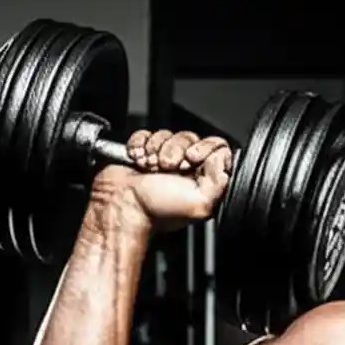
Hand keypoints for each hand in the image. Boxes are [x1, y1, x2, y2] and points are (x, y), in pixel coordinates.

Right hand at [94, 129, 232, 231]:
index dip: (203, 149)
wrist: (121, 206)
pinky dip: (140, 144)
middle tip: (167, 167)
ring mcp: (163, 157)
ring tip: (150, 168)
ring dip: (156, 149)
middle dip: (176, 150)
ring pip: (168, 134)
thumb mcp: (200, 205)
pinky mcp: (143, 150)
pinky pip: (146, 133)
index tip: (191, 159)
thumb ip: (219, 183)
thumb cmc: (156, 211)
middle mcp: (186, 167)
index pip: (215, 147)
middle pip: (190, 137)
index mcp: (203, 178)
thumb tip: (223, 159)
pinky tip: (138, 161)